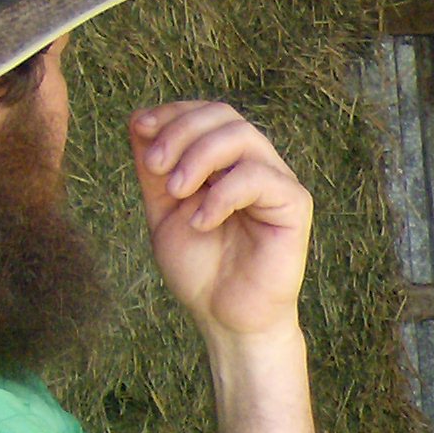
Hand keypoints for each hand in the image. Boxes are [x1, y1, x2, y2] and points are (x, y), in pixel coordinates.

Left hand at [130, 103, 311, 341]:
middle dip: (181, 132)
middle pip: (223, 115)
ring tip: (176, 193)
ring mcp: (276, 183)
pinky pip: (260, 177)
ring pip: (243, 136)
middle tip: (155, 167)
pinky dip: (222, 194)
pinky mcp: (294, 206)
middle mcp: (255, 166)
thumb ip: (154, 169)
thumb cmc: (201, 269)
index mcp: (226, 163)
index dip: (172, 113)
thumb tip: (139, 120)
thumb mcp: (162, 210)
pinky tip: (201, 222)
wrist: (226, 319)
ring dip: (200, 156)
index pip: (205, 114)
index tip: (140, 130)